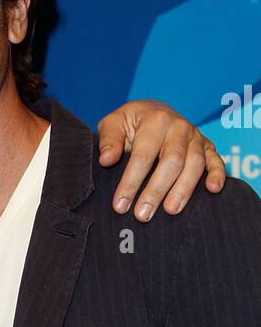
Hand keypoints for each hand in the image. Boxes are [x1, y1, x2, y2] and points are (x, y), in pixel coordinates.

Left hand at [97, 100, 225, 220]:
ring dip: (183, 189)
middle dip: (156, 190)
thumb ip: (109, 139)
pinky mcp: (208, 146)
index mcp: (155, 120)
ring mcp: (196, 137)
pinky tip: (213, 190)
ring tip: (171, 211)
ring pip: (195, 164)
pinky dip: (218, 174)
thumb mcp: (114, 123)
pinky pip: (216, 160)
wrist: (154, 112)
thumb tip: (107, 159)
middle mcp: (179, 127)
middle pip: (171, 162)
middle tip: (143, 214)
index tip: (120, 205)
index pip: (143, 155)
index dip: (131, 181)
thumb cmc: (131, 122)